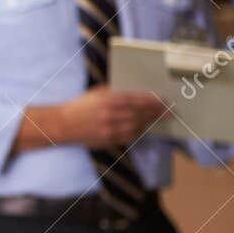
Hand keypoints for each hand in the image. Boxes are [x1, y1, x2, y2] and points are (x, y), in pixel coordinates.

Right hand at [22, 88, 167, 150]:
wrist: (64, 124)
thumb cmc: (81, 105)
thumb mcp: (97, 92)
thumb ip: (115, 92)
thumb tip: (136, 93)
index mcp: (108, 100)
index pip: (137, 100)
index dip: (153, 101)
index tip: (164, 100)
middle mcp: (111, 115)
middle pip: (140, 114)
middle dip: (156, 113)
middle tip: (168, 111)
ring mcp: (109, 129)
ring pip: (137, 126)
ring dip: (150, 123)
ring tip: (159, 119)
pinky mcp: (108, 140)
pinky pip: (128, 137)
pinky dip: (139, 132)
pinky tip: (144, 128)